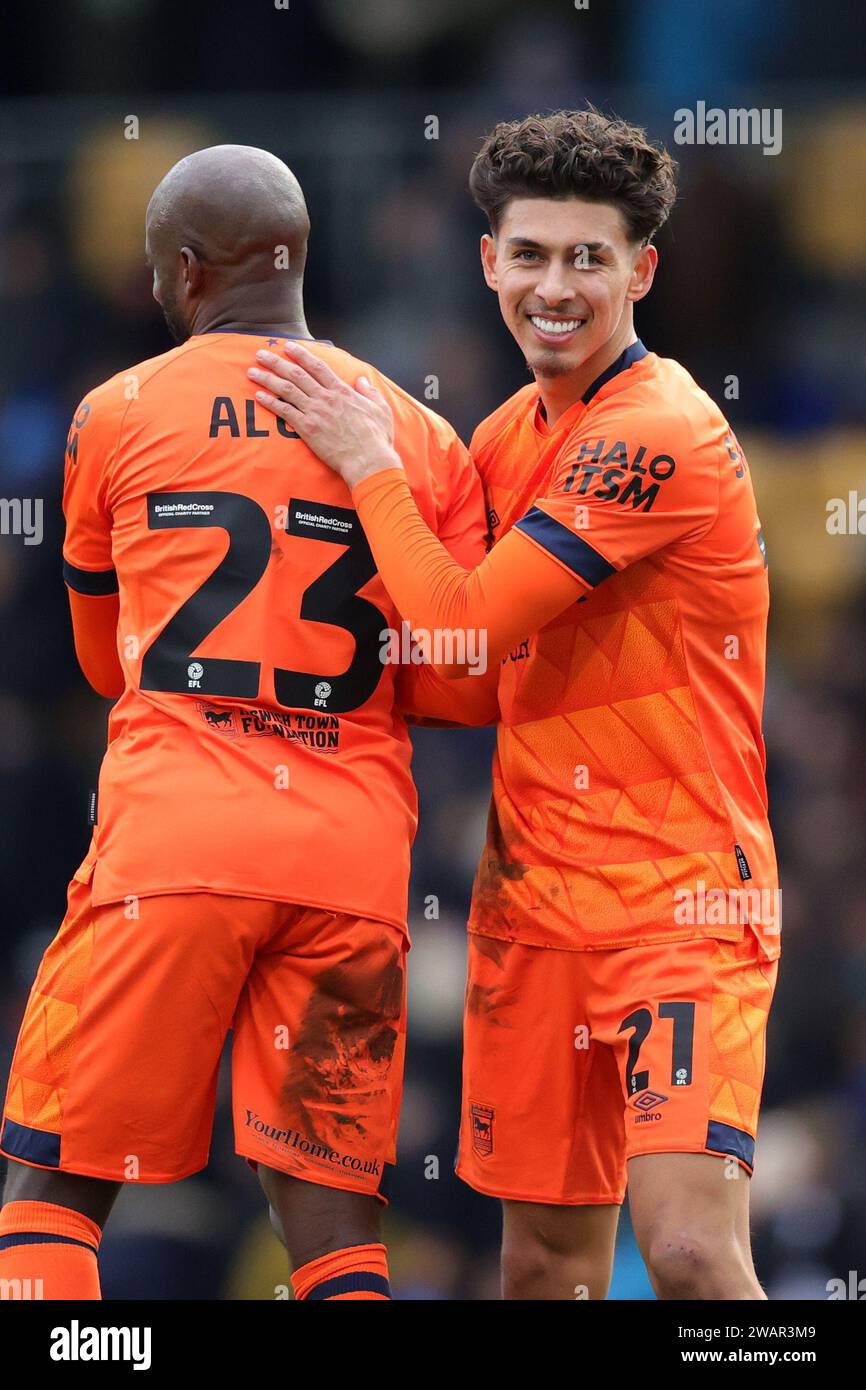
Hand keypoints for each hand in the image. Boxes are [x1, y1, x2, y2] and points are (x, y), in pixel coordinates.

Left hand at [248, 341, 401, 488]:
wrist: (368, 460)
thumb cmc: (376, 438)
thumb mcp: (380, 409)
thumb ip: (370, 392)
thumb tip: (362, 381)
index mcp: (342, 391)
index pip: (317, 366)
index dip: (301, 354)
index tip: (288, 346)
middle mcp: (325, 398)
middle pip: (296, 374)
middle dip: (276, 362)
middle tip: (261, 354)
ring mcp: (315, 412)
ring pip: (286, 390)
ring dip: (267, 379)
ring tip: (252, 372)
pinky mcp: (307, 429)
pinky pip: (284, 411)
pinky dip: (270, 402)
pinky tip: (259, 396)